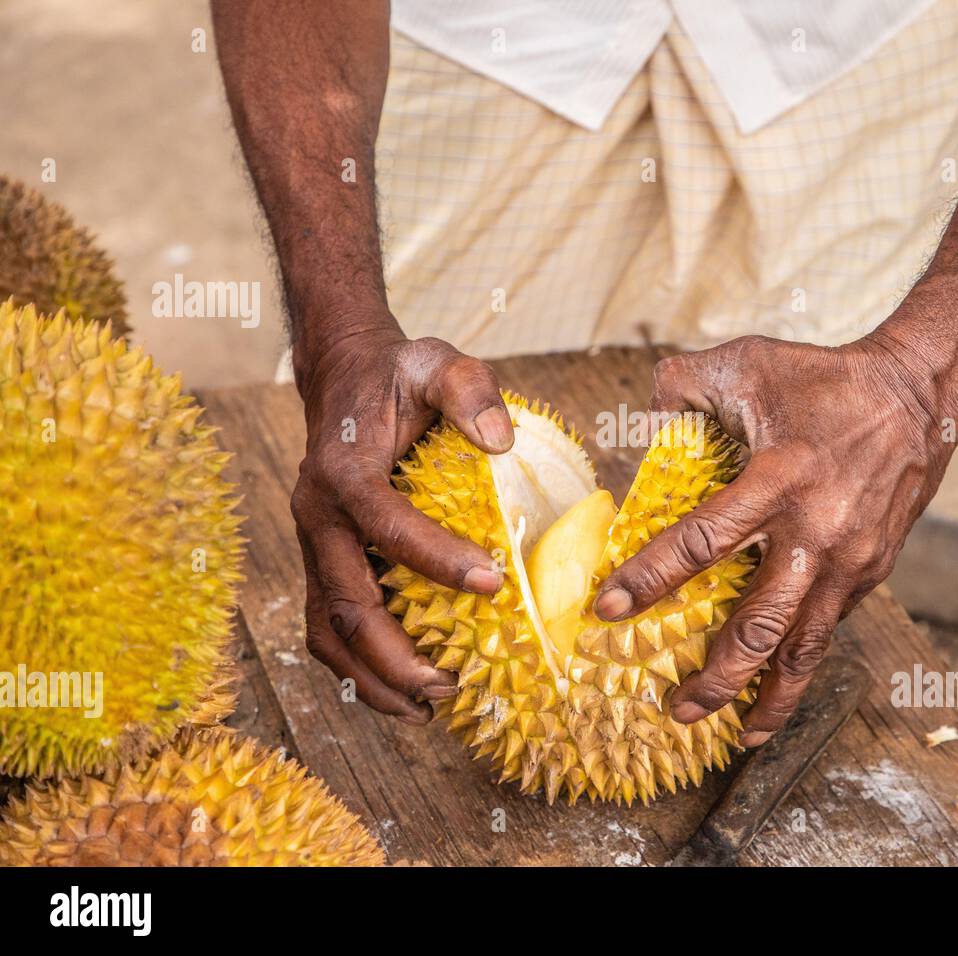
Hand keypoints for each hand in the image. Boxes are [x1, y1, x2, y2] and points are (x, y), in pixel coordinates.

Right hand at [290, 316, 514, 723]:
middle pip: (344, 601)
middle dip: (394, 654)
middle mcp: (317, 515)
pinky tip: (404, 692)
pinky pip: (329, 627)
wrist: (343, 377)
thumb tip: (502, 440)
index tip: (493, 584)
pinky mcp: (323, 562)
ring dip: (372, 677)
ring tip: (427, 709)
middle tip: (451, 685)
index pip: (384, 523)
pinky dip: (359, 668)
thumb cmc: (398, 375)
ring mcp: (314, 545)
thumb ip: (469, 389)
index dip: (434, 558)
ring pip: (327, 629)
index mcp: (343, 471)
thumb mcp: (437, 362)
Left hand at [593, 333, 956, 744]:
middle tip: (674, 708)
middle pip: (759, 624)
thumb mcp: (746, 361)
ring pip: (805, 646)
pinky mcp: (873, 569)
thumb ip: (679, 385)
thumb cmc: (824, 377)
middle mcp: (816, 530)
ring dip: (767, 695)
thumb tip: (636, 420)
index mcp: (778, 477)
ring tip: (735, 734)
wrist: (919, 394)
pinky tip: (777, 681)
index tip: (607, 609)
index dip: (651, 579)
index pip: (702, 541)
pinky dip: (801, 660)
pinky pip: (829, 625)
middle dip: (715, 677)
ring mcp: (850, 558)